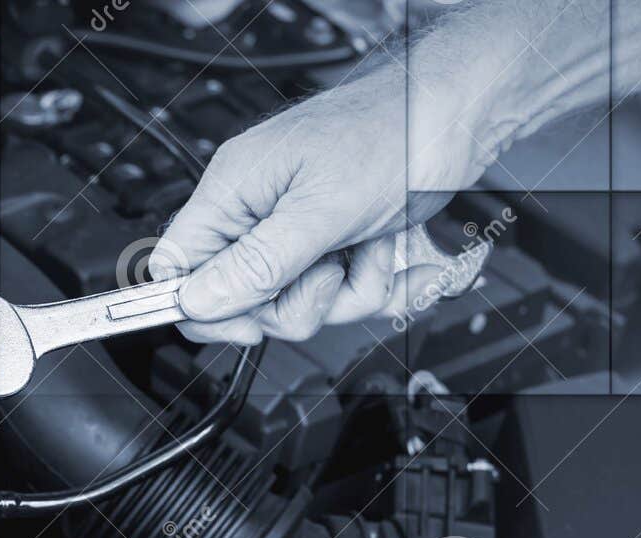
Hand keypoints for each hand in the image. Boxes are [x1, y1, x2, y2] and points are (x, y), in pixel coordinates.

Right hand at [153, 54, 491, 342]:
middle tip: (330, 266)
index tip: (248, 321)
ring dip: (353, 291)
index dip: (206, 306)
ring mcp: (302, 230)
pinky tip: (397, 255)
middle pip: (247, 301)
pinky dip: (384, 286)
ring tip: (372, 245)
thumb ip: (258, 262)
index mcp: (235, 189)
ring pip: (304, 306)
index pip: (178, 266)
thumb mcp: (323, 208)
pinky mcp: (341, 245)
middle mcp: (262, 211)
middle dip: (302, 300)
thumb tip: (197, 300)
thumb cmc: (395, 131)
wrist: (461, 113)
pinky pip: (348, 297)